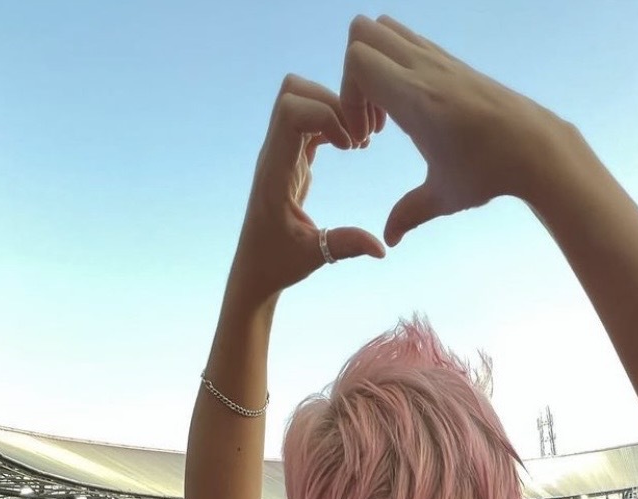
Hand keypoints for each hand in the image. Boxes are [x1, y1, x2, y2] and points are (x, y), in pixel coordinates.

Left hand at [233, 75, 384, 298]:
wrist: (254, 270)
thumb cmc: (277, 263)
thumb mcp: (314, 256)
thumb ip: (346, 246)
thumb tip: (382, 249)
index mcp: (274, 172)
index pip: (291, 112)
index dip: (326, 116)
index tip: (350, 148)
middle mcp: (274, 154)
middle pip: (293, 90)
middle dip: (332, 100)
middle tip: (358, 136)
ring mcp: (281, 153)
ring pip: (300, 99)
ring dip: (334, 109)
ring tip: (358, 142)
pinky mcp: (291, 159)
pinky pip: (309, 121)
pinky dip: (333, 123)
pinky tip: (351, 148)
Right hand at [340, 15, 558, 244]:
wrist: (537, 148)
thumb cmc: (489, 173)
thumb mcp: (443, 197)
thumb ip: (409, 213)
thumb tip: (388, 240)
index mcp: (416, 97)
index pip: (358, 61)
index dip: (347, 96)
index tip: (366, 136)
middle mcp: (426, 69)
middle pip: (364, 31)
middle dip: (353, 74)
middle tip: (371, 117)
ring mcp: (441, 59)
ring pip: (386, 29)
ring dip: (375, 65)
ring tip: (389, 112)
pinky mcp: (454, 62)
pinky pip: (409, 43)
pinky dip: (398, 67)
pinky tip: (413, 109)